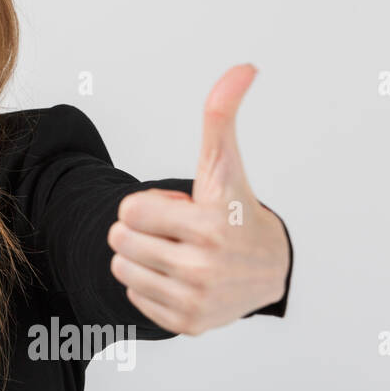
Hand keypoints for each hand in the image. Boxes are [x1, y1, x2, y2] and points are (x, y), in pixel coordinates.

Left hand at [106, 64, 289, 335]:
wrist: (269, 269)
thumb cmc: (237, 209)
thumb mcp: (225, 164)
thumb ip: (222, 115)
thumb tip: (244, 67)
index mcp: (209, 225)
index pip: (128, 210)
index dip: (147, 204)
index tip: (179, 208)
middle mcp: (203, 267)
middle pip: (119, 239)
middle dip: (140, 228)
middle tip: (176, 231)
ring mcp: (196, 299)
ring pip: (121, 267)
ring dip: (139, 255)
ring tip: (175, 251)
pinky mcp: (188, 324)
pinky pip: (133, 295)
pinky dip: (148, 284)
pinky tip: (177, 276)